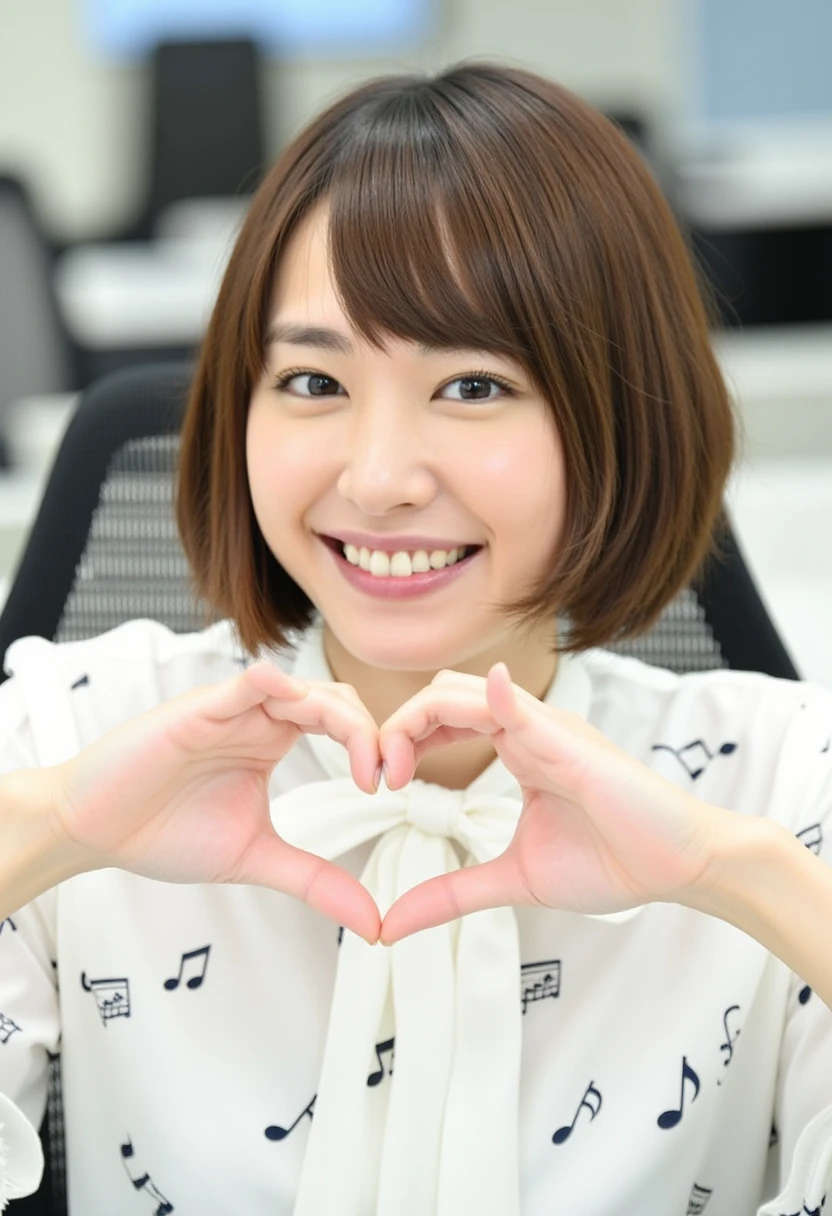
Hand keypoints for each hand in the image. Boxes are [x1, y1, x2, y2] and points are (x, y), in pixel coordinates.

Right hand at [49, 663, 381, 941]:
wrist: (92, 830)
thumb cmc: (163, 831)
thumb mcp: (255, 857)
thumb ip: (315, 879)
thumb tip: (374, 922)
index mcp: (277, 739)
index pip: (345, 725)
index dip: (376, 748)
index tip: (393, 789)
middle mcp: (260, 718)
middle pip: (336, 701)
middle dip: (373, 733)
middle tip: (389, 778)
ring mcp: (231, 711)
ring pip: (302, 689)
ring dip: (342, 718)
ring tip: (363, 763)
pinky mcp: (198, 711)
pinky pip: (243, 685)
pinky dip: (270, 683)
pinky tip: (293, 698)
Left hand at [378, 663, 728, 942]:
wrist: (680, 866)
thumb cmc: (614, 861)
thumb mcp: (515, 879)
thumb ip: (453, 892)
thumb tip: (390, 923)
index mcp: (518, 748)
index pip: (442, 719)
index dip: (401, 742)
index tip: (379, 787)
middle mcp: (528, 728)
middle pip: (442, 694)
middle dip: (397, 726)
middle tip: (378, 778)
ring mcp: (548, 729)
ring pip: (465, 692)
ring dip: (418, 718)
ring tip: (396, 767)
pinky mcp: (569, 742)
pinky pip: (520, 707)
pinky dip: (492, 696)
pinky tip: (478, 700)